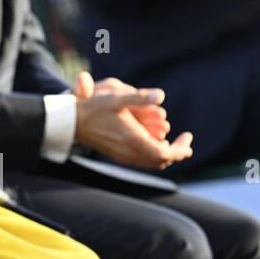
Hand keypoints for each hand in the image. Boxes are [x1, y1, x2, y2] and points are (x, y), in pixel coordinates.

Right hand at [71, 72, 193, 170]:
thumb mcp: (115, 98)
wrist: (71, 123)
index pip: (166, 153)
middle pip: (162, 161)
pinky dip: (153, 155)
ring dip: (166, 154)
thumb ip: (139, 97)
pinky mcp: (118, 156)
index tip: (188, 136)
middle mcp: (130, 153)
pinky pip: (143, 162)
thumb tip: (161, 95)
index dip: (181, 148)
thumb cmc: (93, 108)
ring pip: (153, 163)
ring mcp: (123, 156)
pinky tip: (153, 143)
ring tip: (173, 143)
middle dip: (177, 152)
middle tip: (185, 140)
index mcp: (134, 140)